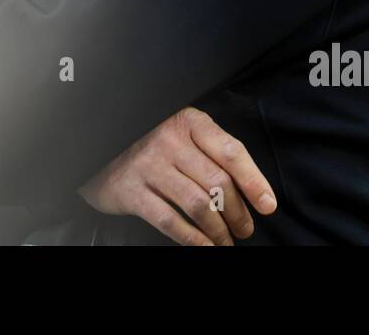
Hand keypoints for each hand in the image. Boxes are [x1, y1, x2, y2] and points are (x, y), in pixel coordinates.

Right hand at [78, 107, 277, 245]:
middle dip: (238, 212)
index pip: (230, 152)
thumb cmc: (152, 145)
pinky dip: (194, 240)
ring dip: (219, 230)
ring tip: (227, 241)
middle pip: (217, 183)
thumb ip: (211, 152)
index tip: (268, 205)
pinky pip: (170, 221)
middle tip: (246, 229)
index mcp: (188, 122)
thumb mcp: (182, 135)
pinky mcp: (132, 192)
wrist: (101, 150)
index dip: (254, 181)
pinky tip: (205, 247)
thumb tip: (252, 189)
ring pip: (198, 204)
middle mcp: (168, 141)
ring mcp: (149, 166)